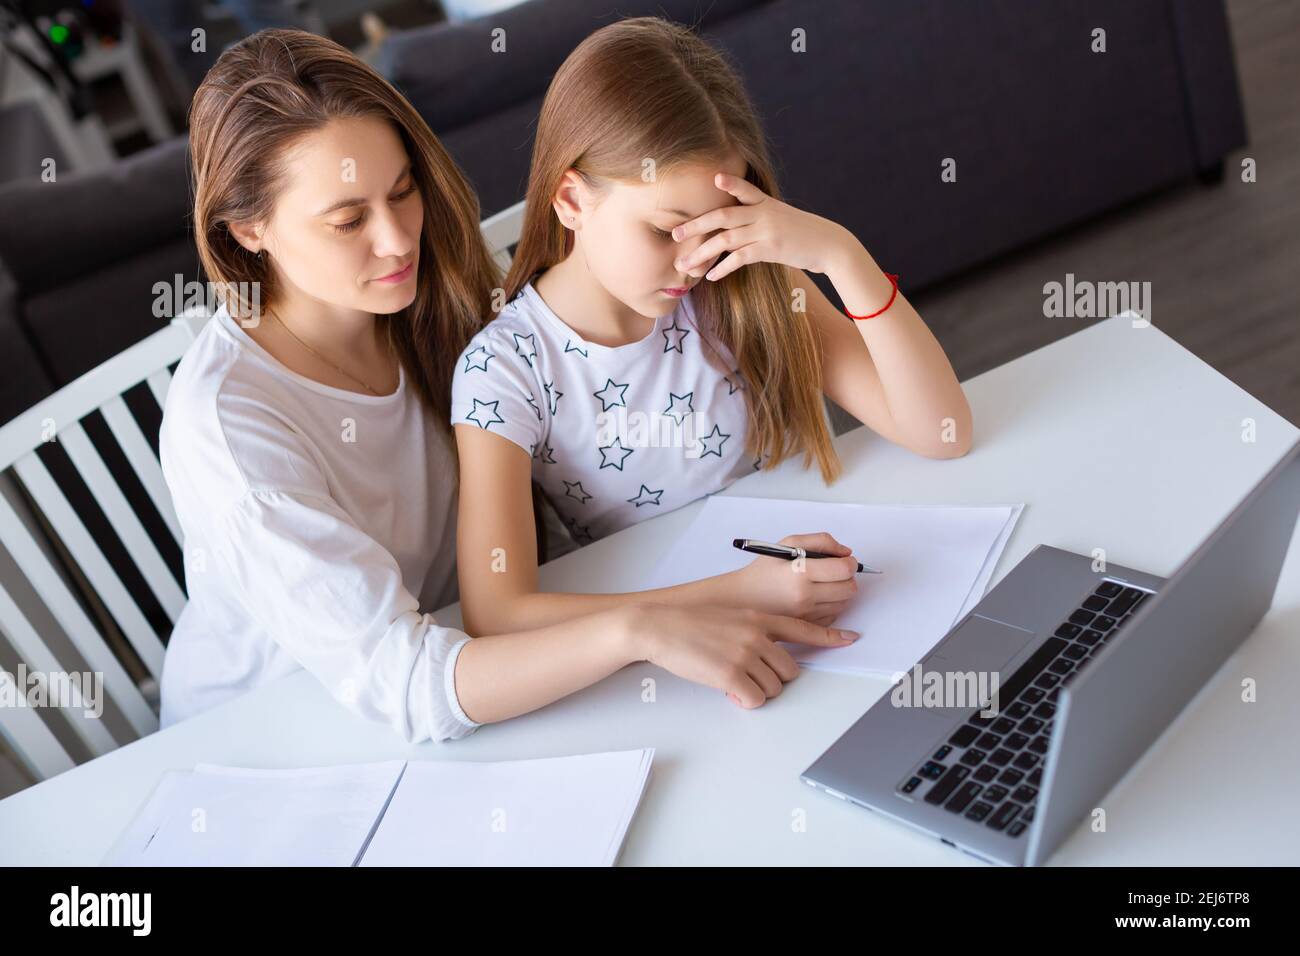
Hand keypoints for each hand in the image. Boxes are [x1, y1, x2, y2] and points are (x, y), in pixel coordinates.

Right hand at [627, 602, 859, 708]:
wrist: (660, 626)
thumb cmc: (689, 624)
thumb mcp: (730, 618)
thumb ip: (753, 632)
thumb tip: (766, 658)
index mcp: (760, 619)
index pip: (804, 629)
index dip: (830, 637)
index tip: (850, 639)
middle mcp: (758, 635)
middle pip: (791, 671)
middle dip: (774, 680)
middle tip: (750, 678)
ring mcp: (745, 654)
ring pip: (774, 688)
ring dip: (756, 691)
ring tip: (732, 681)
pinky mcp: (730, 674)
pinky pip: (754, 700)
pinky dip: (742, 700)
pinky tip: (726, 690)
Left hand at [671, 173, 859, 280]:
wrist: (829, 245)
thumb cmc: (803, 234)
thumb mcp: (782, 218)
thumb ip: (758, 220)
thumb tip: (733, 232)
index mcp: (765, 202)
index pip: (743, 189)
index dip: (729, 182)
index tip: (712, 177)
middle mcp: (763, 213)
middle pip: (722, 215)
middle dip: (696, 225)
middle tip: (675, 233)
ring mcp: (766, 231)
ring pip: (726, 240)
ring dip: (702, 253)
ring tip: (684, 265)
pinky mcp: (770, 250)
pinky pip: (740, 258)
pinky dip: (723, 268)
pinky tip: (711, 276)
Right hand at [728, 532, 861, 625]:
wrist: (742, 598)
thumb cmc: (763, 571)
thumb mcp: (787, 545)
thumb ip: (820, 542)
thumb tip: (845, 553)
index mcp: (800, 573)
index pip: (844, 569)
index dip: (850, 563)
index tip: (845, 560)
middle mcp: (805, 596)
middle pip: (849, 588)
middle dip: (847, 578)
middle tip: (835, 572)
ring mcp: (806, 614)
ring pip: (844, 603)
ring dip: (840, 592)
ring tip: (822, 584)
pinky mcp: (806, 626)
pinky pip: (833, 616)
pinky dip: (831, 606)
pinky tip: (816, 598)